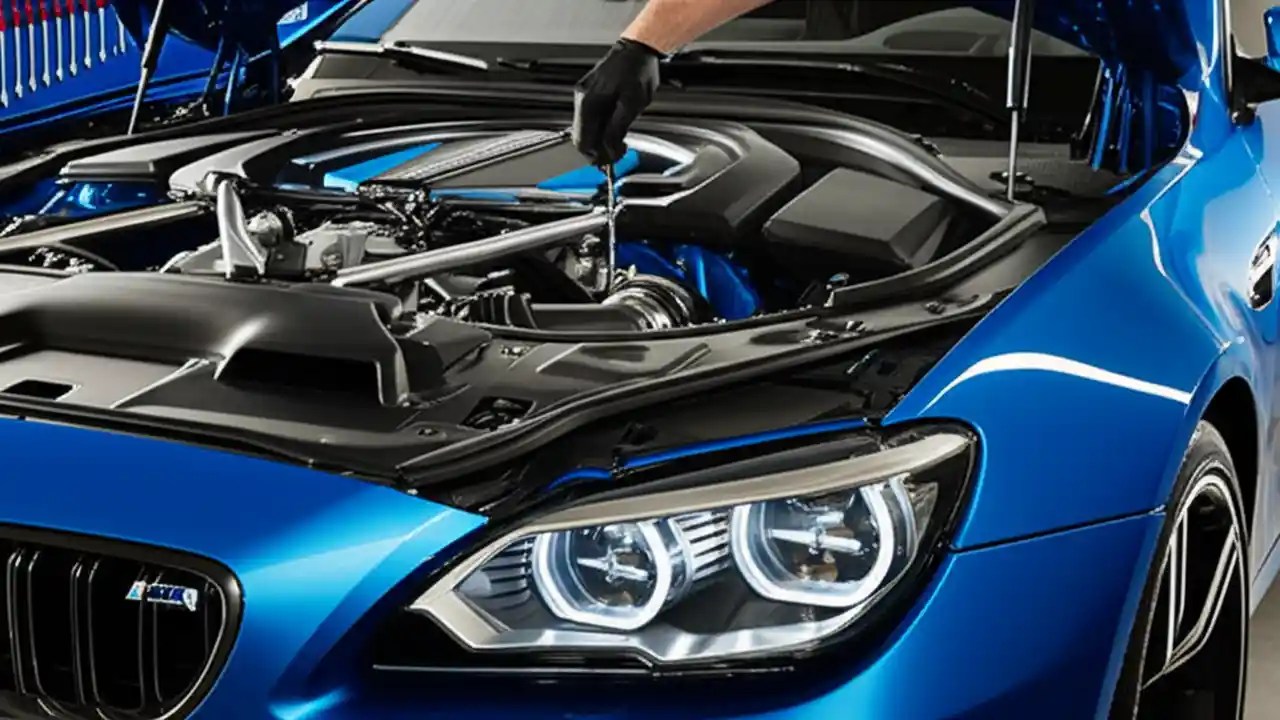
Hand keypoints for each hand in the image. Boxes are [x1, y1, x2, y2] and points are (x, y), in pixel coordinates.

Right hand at [572, 38, 661, 164]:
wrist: (637, 50)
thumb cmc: (637, 71)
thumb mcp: (631, 105)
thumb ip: (617, 130)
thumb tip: (609, 150)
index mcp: (587, 102)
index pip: (582, 140)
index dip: (595, 155)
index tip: (611, 161)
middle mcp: (581, 99)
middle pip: (582, 137)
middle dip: (598, 150)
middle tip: (618, 154)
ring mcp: (584, 96)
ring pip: (587, 130)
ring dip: (601, 140)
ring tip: (620, 144)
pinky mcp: (590, 94)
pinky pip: (591, 119)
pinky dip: (601, 129)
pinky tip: (615, 131)